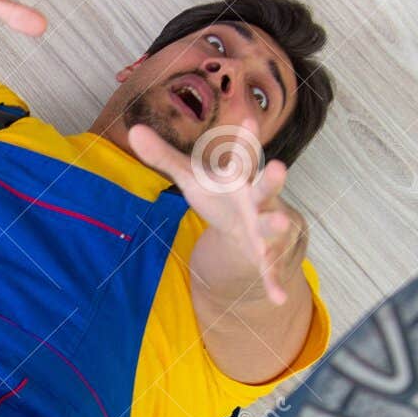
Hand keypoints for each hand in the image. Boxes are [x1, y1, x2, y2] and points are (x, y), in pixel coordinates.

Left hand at [128, 116, 305, 305]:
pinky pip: (271, 270)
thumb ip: (165, 157)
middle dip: (273, 179)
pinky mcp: (266, 256)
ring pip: (273, 225)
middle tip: (279, 166)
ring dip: (277, 225)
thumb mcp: (192, 179)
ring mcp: (265, 227)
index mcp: (240, 178)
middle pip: (267, 187)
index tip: (248, 117)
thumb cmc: (222, 197)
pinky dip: (274, 283)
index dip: (244, 138)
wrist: (250, 231)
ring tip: (281, 223)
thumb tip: (135, 130)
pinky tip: (277, 298)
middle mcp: (258, 200)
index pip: (242, 155)